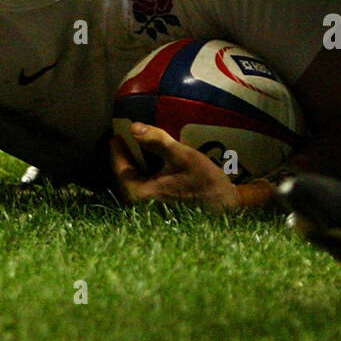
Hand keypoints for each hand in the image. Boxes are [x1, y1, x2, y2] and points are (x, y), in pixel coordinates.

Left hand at [110, 124, 240, 212]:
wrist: (226, 207)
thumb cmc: (204, 182)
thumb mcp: (181, 155)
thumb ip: (156, 140)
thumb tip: (134, 127)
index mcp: (140, 195)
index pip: (120, 169)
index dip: (118, 150)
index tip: (115, 136)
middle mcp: (140, 207)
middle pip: (125, 178)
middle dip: (124, 159)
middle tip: (123, 141)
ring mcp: (149, 212)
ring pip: (134, 184)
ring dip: (134, 168)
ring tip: (135, 150)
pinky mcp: (159, 213)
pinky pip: (143, 190)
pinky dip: (143, 176)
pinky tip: (150, 166)